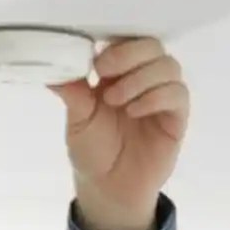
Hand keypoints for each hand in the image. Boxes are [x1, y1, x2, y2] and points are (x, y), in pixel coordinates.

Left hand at [51, 37, 189, 229]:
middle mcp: (142, 79)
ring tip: (116, 100)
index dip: (115, 43)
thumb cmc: (92, 151)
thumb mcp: (77, 119)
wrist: (108, 188)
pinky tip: (134, 111)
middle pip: (151, 46)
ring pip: (168, 66)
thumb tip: (52, 66)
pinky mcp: (176, 117)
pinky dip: (155, 97)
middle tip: (104, 72)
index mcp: (116, 74)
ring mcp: (162, 96)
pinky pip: (177, 94)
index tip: (95, 59)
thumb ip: (72, 91)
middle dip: (128, 54)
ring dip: (140, 78)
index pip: (126, 41)